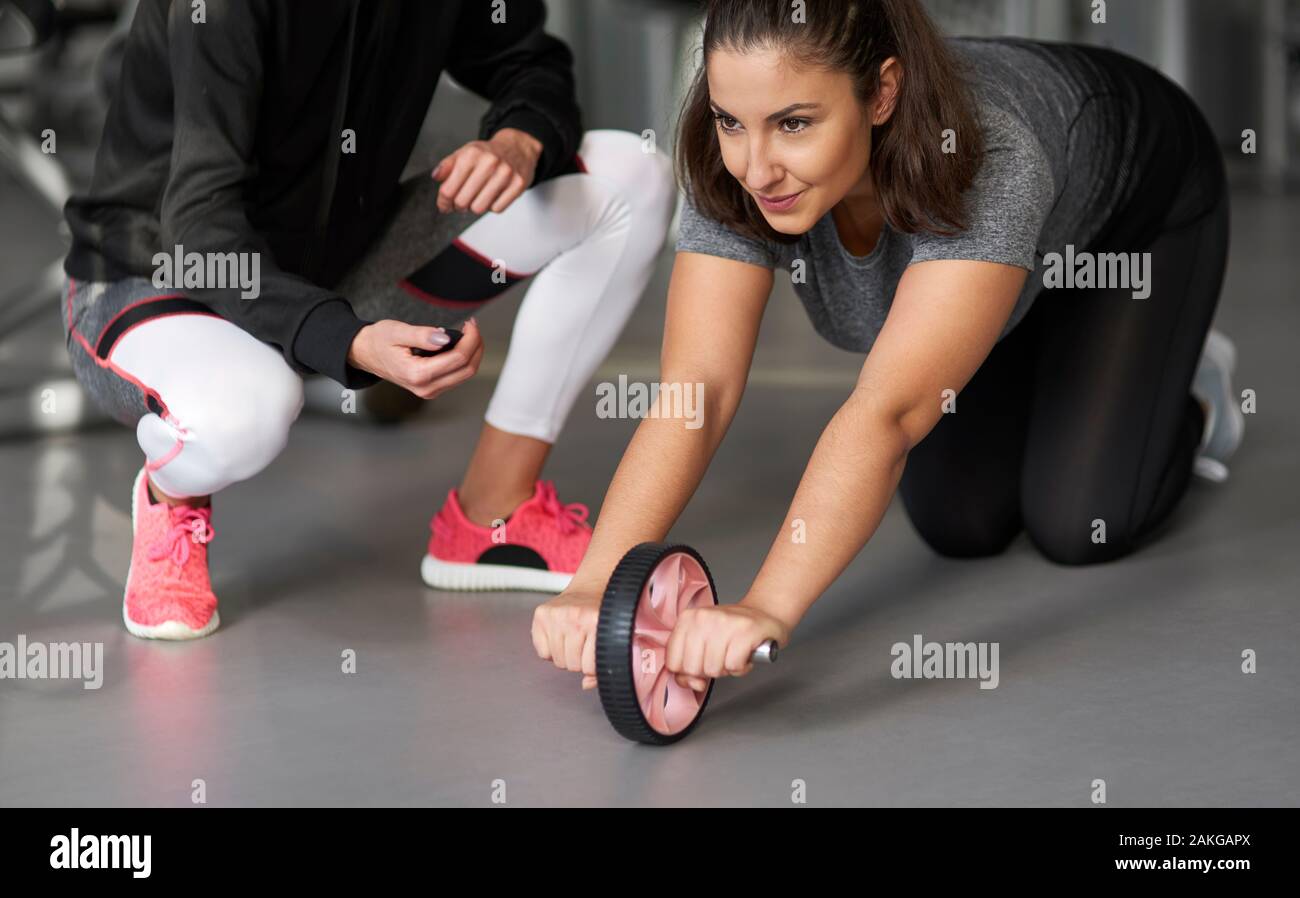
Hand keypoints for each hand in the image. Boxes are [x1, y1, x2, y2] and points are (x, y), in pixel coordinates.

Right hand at [347, 318, 482, 398]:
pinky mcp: (432, 388)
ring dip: (472, 352)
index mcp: (417, 374)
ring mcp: (430, 390)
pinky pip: (457, 375)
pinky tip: (459, 344)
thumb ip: (422, 335)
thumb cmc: (378, 342)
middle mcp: (426, 387)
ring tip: (467, 332)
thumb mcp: (397, 331)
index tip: (470, 324)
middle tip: (472, 326)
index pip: (458, 358)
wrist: (365, 354)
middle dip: (476, 346)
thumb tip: (445, 337)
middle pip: (467, 369)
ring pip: (465, 374)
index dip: (471, 339)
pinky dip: (464, 359)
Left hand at [433, 128, 541, 214]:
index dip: (443, 202)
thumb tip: (436, 177)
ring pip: (479, 208)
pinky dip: (492, 206)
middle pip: (462, 202)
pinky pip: (497, 209)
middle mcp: (489, 163)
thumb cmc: (488, 154)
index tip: (444, 205)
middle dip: (459, 205)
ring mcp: (505, 174)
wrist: (517, 148)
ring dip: (475, 207)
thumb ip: (447, 165)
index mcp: (471, 155)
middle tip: (461, 201)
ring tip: (477, 197)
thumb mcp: (464, 153)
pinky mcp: (518, 185)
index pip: (448, 190)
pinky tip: (492, 196)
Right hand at [532, 585, 603, 689]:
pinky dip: (550, 650)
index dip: (592, 666)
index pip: (590, 667)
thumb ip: (603, 664)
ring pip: (557, 660)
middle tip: (584, 645)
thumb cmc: (602, 615)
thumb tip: (586, 684)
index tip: (595, 654)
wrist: (591, 588)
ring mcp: (557, 615)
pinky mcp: (541, 614)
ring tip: (573, 640)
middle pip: (572, 665)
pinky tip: (560, 636)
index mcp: (597, 623)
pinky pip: (542, 652)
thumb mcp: (612, 637)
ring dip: (565, 655)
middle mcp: (576, 617)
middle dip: (579, 661)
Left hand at [666, 602, 789, 691]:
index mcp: (687, 619)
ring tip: (733, 654)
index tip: (700, 665)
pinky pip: (734, 666)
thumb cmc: (732, 631)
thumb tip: (692, 683)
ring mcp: (724, 622)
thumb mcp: (702, 643)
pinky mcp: (745, 631)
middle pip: (692, 668)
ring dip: (726, 669)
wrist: (764, 613)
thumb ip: (688, 666)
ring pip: (713, 669)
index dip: (687, 672)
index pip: (673, 662)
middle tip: (720, 658)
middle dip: (708, 671)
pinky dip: (741, 668)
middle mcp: (703, 617)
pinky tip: (744, 656)